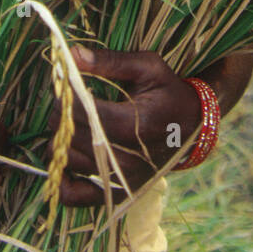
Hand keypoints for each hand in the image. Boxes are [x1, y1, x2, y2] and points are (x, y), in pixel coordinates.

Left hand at [45, 46, 202, 207]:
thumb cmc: (169, 92)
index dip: (66, 95)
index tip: (65, 83)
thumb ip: (110, 61)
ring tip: (68, 123)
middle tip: (66, 101)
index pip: (83, 112)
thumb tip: (73, 55)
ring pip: (67, 161)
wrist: (193, 127)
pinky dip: (61, 179)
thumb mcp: (147, 67)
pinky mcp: (117, 192)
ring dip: (58, 140)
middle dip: (61, 114)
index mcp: (136, 124)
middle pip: (71, 135)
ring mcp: (121, 180)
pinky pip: (74, 196)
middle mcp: (128, 158)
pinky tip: (66, 157)